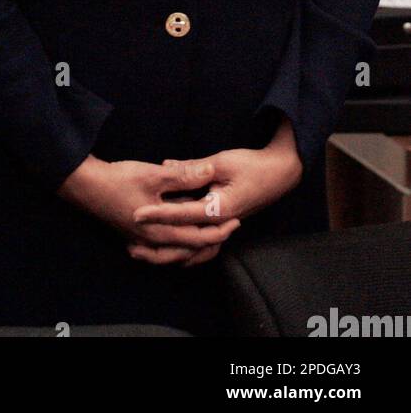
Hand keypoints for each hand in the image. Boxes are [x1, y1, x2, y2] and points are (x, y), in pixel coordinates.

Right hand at [57, 155, 241, 264]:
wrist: (86, 186)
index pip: (198, 237)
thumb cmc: (119, 179)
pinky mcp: (134, 236)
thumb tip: (210, 172)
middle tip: (228, 231)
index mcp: (160, 230)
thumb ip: (184, 176)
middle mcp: (152, 242)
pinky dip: (175, 247)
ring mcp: (141, 242)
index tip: (236, 221)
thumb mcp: (154, 174)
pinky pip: (161, 250)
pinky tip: (179, 236)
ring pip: (174, 254)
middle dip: (211, 243)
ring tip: (209, 237)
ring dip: (194, 248)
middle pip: (189, 251)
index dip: (219, 230)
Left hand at [129, 126, 303, 265]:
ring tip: (143, 251)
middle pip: (185, 241)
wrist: (281, 173)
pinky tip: (168, 243)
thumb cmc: (252, 165)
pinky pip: (200, 242)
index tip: (136, 214)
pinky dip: (184, 245)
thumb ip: (192, 167)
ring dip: (170, 251)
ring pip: (193, 249)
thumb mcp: (221, 162)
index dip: (158, 213)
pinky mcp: (221, 222)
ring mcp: (221, 226)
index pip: (181, 213)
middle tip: (130, 242)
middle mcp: (219, 223)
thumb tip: (165, 165)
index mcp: (219, 209)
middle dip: (158, 243)